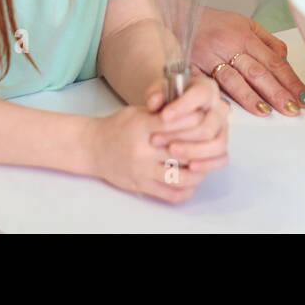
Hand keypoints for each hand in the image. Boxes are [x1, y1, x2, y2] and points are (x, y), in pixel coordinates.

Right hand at [85, 78, 227, 203]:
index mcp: (142, 125)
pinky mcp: (141, 186)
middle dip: (202, 146)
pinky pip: (170, 194)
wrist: (92, 147)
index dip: (195, 120)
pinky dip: (186, 190)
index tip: (206, 118)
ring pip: (181, 176)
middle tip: (212, 142)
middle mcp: (142, 149)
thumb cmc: (118, 126)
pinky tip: (191, 181)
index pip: (175, 122)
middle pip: (182, 150)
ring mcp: (142, 170)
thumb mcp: (138, 112)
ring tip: (203, 163)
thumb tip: (195, 110)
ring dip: (198, 172)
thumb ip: (163, 112)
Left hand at [147, 74, 230, 166]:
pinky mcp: (222, 147)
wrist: (173, 117)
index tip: (164, 116)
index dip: (183, 106)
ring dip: (192, 150)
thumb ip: (156, 95)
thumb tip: (154, 102)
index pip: (202, 94)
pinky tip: (189, 167)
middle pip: (208, 125)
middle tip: (156, 139)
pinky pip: (222, 158)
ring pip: (217, 143)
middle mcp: (220, 109)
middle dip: (181, 134)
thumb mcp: (159, 94)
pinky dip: (207, 164)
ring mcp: (223, 129)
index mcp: (207, 89)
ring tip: (170, 152)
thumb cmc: (167, 103)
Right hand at [191, 7, 304, 116]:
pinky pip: (204, 84)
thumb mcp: (246, 24)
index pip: (274, 61)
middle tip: (293, 109)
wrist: (180, 17)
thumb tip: (285, 62)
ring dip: (251, 98)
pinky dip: (215, 96)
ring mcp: (209, 58)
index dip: (290, 80)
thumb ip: (268, 42)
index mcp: (245, 35)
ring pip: (233, 80)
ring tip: (266, 112)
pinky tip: (226, 110)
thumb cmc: (215, 24)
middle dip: (277, 93)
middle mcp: (229, 46)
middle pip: (257, 72)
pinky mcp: (191, 68)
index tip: (303, 96)